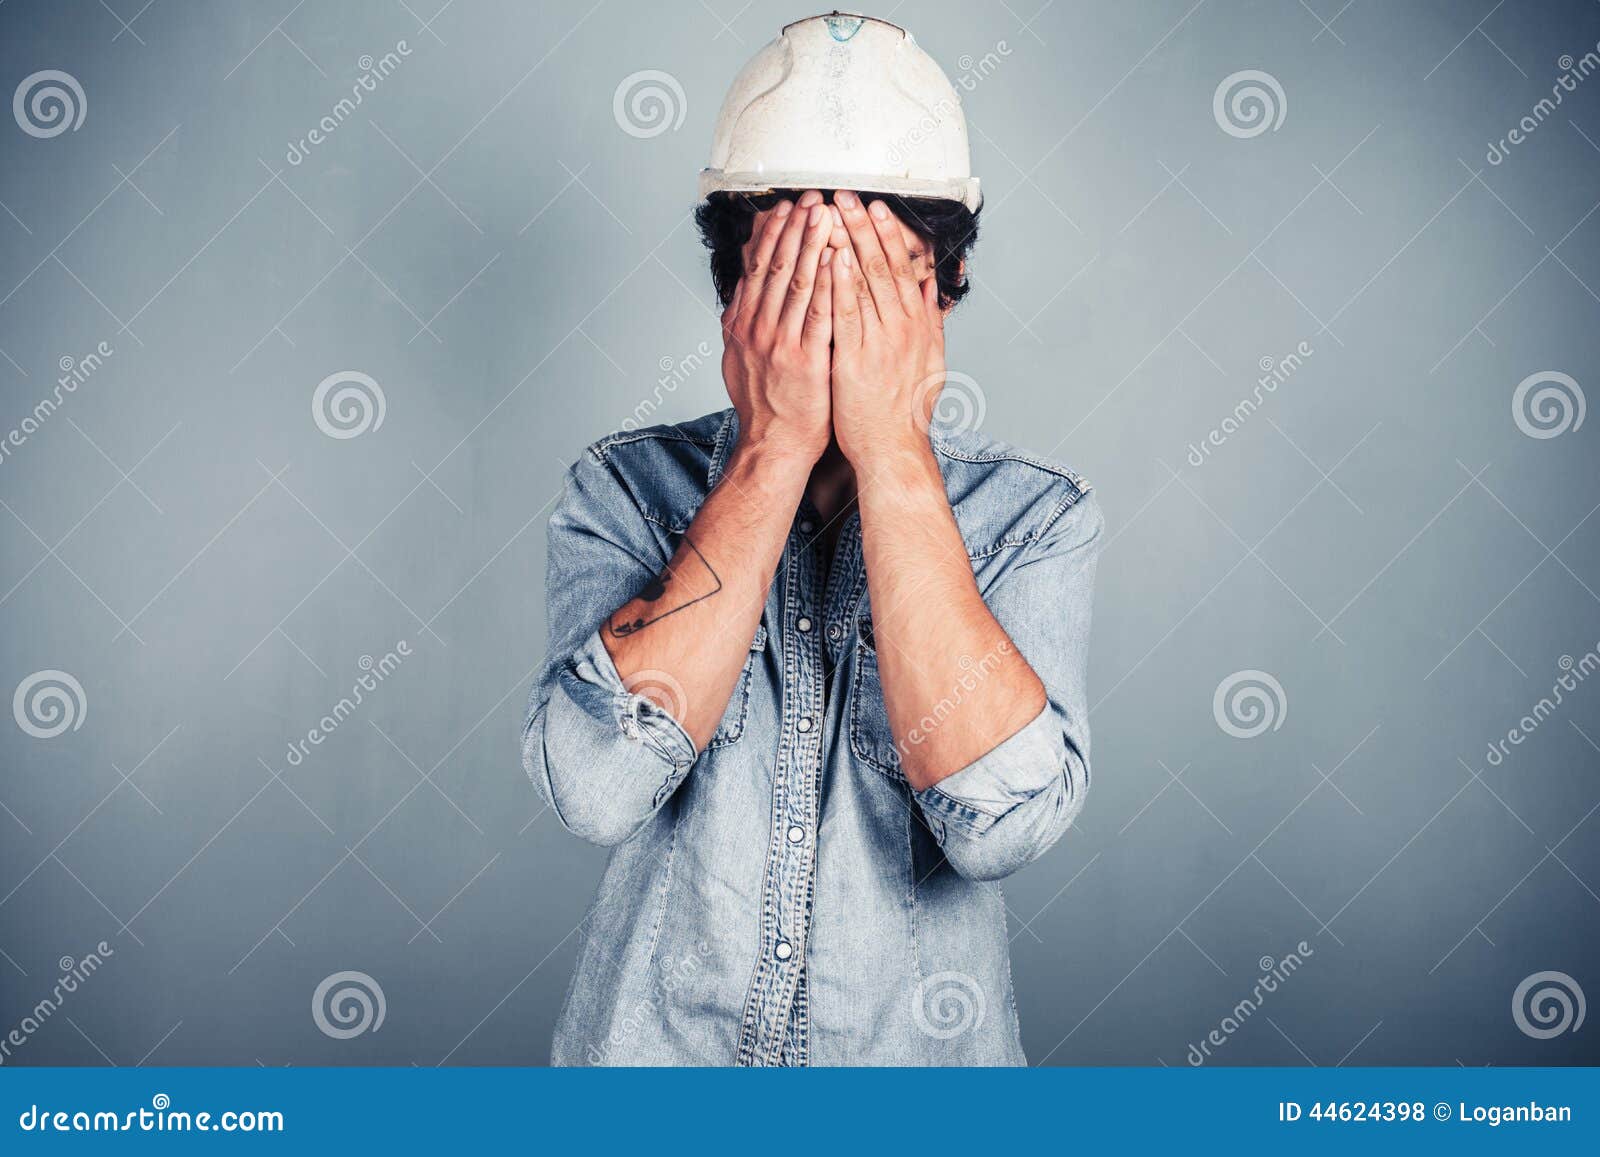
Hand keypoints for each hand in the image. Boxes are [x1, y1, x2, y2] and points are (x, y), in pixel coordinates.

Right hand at [720, 190, 834, 467]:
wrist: (774, 445)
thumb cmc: (767, 402)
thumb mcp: (741, 356)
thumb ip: (743, 319)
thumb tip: (743, 285)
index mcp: (743, 324)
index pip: (757, 268)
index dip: (772, 234)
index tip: (786, 206)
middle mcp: (757, 329)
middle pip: (777, 267)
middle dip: (794, 228)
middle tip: (810, 197)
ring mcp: (780, 344)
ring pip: (797, 283)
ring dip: (812, 244)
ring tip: (825, 213)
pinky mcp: (806, 360)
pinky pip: (820, 314)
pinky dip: (828, 283)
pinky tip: (838, 258)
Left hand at [828, 190, 945, 467]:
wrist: (892, 450)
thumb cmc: (903, 411)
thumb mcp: (929, 361)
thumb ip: (929, 322)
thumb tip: (929, 288)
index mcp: (917, 326)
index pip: (902, 269)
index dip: (889, 235)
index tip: (877, 207)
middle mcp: (902, 328)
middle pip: (882, 266)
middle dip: (865, 227)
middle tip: (849, 194)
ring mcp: (879, 342)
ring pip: (864, 281)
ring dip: (849, 241)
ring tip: (835, 210)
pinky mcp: (854, 358)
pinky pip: (846, 311)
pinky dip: (839, 280)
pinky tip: (831, 253)